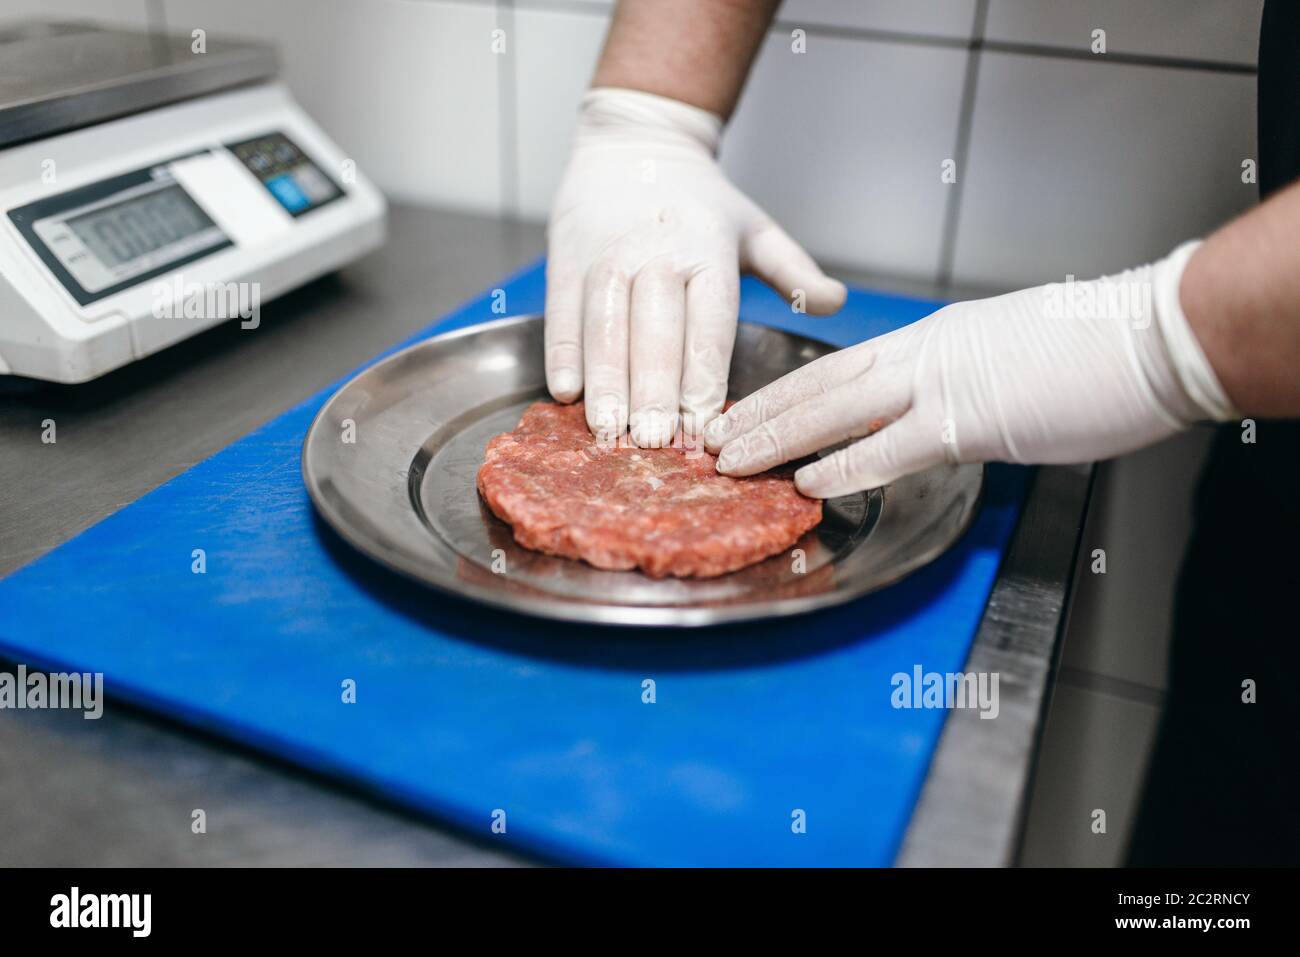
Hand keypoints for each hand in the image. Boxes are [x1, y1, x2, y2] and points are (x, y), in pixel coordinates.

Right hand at [545, 87, 845, 446]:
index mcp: (708, 250)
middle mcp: (656, 253)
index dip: (703, 376)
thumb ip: (792, 271)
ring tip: (608, 429)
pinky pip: (563, 312)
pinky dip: (563, 352)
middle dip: (653, 388)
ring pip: (605, 325)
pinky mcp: (567, 260)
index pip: (708, 323)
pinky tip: (565, 391)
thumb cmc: (700, 201)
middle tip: (652, 440)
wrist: (635, 141)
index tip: (703, 424)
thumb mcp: (754, 228)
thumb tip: (835, 302)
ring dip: (605, 380)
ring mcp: (607, 256)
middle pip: (654, 329)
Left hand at [704, 243, 1237, 497]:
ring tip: (732, 460)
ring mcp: (942, 384)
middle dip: (761, 414)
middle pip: (821, 384)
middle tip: (712, 438)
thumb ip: (960, 385)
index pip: (841, 368)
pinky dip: (846, 464)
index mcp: (932, 342)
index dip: (787, 394)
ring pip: (838, 408)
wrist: (1149, 336)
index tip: (747, 412)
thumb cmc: (1091, 349)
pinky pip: (893, 446)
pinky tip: (808, 481)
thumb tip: (938, 415)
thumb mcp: (1006, 359)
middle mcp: (924, 355)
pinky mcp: (971, 419)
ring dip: (780, 437)